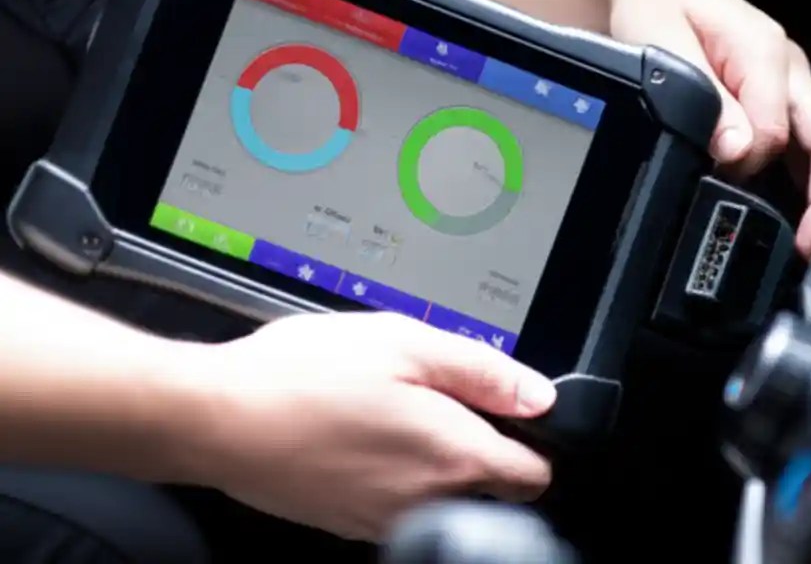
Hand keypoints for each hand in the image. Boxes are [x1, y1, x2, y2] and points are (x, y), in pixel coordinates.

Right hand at [185, 312, 554, 540]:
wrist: (213, 417)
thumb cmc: (304, 375)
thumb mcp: (407, 344)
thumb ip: (484, 372)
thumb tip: (540, 396)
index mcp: (453, 459)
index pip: (534, 477)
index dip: (530, 439)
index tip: (506, 412)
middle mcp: (425, 502)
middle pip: (489, 489)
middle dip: (480, 449)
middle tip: (438, 399)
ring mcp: (383, 520)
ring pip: (440, 496)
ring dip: (430, 460)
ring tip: (389, 411)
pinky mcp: (346, 524)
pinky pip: (395, 502)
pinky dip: (389, 473)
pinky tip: (357, 433)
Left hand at [598, 0, 810, 255]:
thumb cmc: (651, 4)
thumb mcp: (660, 40)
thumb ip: (700, 94)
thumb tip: (736, 148)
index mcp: (765, 49)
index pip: (776, 131)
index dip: (749, 166)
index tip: (722, 186)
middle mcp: (789, 67)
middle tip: (804, 248)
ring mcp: (791, 83)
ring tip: (802, 241)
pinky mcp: (784, 98)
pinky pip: (809, 144)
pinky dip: (808, 181)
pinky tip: (795, 213)